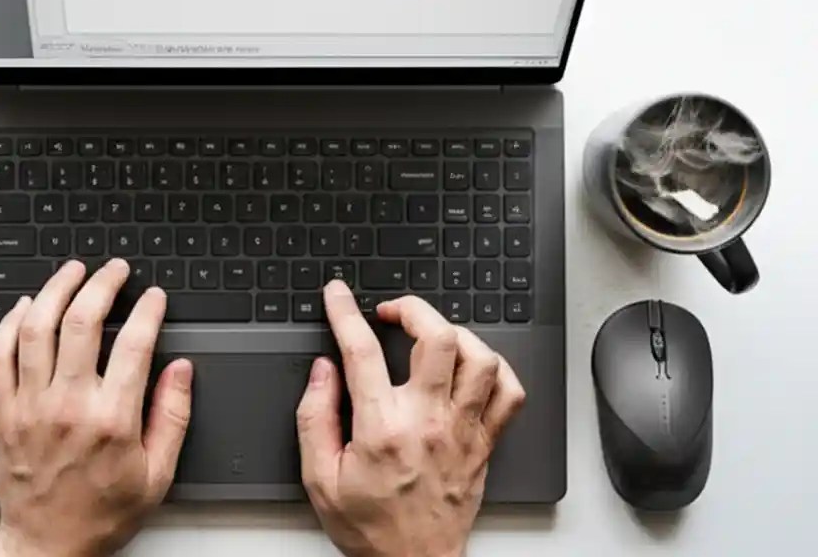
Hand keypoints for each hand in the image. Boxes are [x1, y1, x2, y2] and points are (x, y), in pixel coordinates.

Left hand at [0, 259, 192, 556]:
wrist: (47, 547)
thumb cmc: (101, 515)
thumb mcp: (157, 475)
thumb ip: (173, 417)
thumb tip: (182, 370)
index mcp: (112, 419)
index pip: (134, 343)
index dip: (147, 310)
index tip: (154, 296)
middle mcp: (68, 405)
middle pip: (82, 321)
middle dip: (102, 283)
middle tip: (114, 269)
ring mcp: (31, 405)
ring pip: (37, 328)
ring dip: (55, 290)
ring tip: (73, 271)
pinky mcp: (4, 412)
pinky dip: (10, 324)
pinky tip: (26, 307)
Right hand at [296, 283, 525, 556]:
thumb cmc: (370, 528)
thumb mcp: (319, 478)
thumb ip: (313, 417)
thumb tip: (322, 371)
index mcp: (382, 428)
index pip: (363, 350)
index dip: (345, 312)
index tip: (337, 295)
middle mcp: (429, 422)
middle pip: (436, 338)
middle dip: (411, 308)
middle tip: (391, 311)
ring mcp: (464, 431)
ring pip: (480, 357)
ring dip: (454, 334)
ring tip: (431, 336)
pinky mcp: (486, 444)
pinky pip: (509, 392)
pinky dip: (495, 368)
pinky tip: (472, 366)